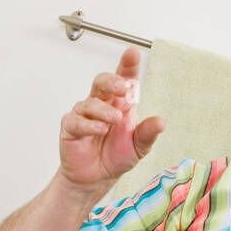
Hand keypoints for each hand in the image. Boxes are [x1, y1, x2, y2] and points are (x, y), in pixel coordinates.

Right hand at [58, 47, 164, 189]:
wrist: (96, 178)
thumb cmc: (115, 156)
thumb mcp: (139, 146)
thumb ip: (148, 133)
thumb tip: (160, 122)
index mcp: (120, 103)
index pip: (123, 79)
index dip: (127, 65)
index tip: (132, 53)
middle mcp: (101, 104)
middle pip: (102, 82)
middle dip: (113, 81)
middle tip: (124, 88)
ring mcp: (84, 114)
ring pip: (90, 102)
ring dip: (104, 110)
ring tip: (115, 119)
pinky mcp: (70, 127)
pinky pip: (76, 121)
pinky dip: (89, 124)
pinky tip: (100, 129)